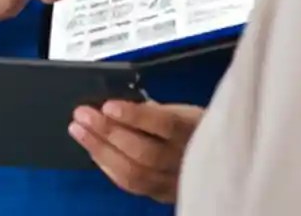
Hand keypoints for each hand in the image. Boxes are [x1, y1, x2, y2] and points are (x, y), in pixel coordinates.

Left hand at [69, 100, 202, 203]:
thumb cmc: (196, 128)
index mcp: (196, 129)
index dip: (136, 116)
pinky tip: (93, 152)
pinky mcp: (164, 194)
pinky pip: (133, 185)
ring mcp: (175, 182)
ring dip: (101, 150)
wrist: (222, 161)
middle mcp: (187, 160)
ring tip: (78, 131)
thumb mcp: (183, 111)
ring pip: (135, 174)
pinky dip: (109, 167)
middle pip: (145, 153)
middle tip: (81, 115)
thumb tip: (115, 107)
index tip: (108, 106)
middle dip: (108, 132)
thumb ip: (154, 111)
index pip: (166, 124)